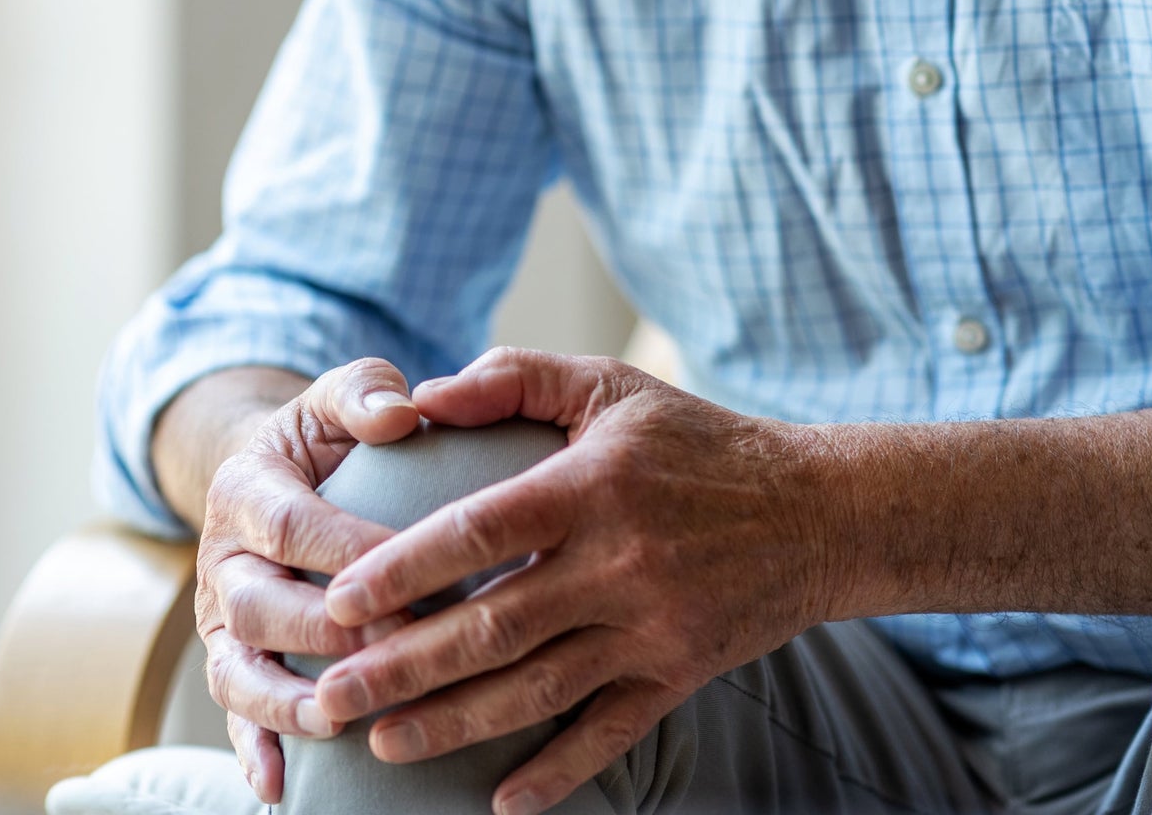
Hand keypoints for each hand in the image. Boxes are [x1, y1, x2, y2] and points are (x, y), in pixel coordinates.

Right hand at [194, 358, 422, 802]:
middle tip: (392, 650)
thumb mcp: (338, 397)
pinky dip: (251, 751)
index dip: (347, 551)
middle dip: (324, 633)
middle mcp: (222, 559)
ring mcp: (220, 619)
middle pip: (261, 606)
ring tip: (338, 721)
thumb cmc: (324, 437)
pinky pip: (230, 713)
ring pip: (236, 669)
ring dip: (284, 702)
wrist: (272, 474)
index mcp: (246, 489)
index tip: (411, 571)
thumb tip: (402, 412)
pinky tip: (281, 787)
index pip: (293, 524)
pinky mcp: (230, 659)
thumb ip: (366, 391)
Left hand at [310, 348, 838, 814]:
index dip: (404, 568)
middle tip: (329, 697)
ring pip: (537, 690)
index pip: (478, 530)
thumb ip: (512, 378)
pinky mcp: (679, 674)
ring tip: (381, 745)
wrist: (821, 512)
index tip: (340, 599)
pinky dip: (558, 772)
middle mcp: (618, 563)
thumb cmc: (699, 440)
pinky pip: (610, 733)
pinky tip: (500, 801)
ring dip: (453, 725)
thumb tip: (420, 396)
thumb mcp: (609, 385)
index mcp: (590, 487)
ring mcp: (650, 627)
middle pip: (493, 626)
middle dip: (402, 668)